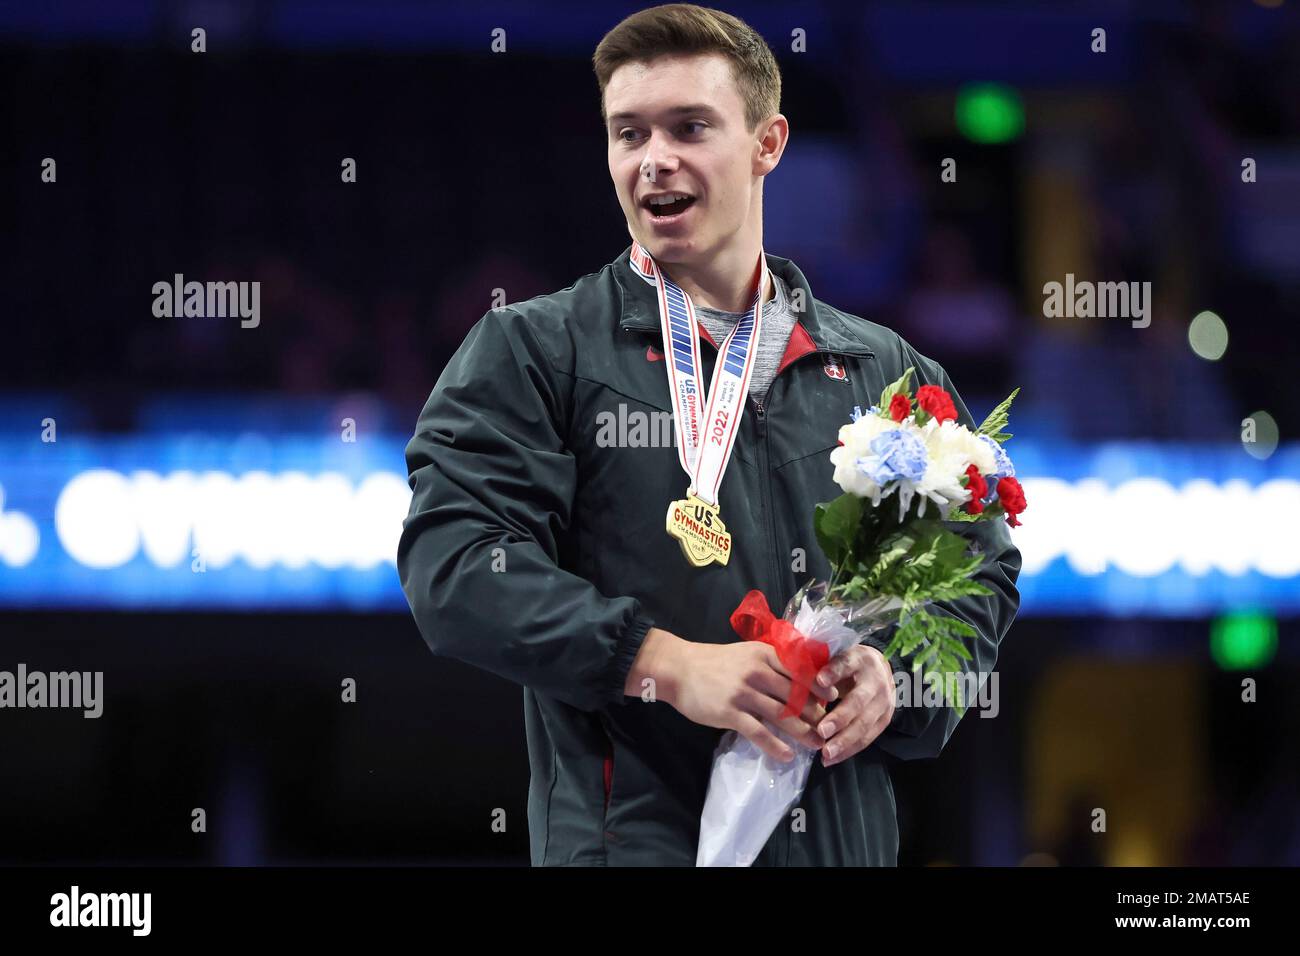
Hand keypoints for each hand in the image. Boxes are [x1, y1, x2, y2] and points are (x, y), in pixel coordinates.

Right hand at [650, 632, 837, 762]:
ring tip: (817, 744)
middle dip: (815, 713)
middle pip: (794, 695)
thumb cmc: (715, 662)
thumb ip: (771, 662)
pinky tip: (787, 755)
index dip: (818, 685)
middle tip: (829, 727)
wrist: (679, 669)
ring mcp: (743, 693)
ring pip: (781, 715)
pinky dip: (775, 746)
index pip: (799, 670)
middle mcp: (756, 671)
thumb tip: (800, 679)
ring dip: (802, 732)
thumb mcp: (746, 652)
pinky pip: (758, 732)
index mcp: (763, 654)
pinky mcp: (730, 713)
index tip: (833, 698)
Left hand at [813, 644, 895, 766]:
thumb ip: (818, 667)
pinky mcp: (884, 721)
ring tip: (826, 753)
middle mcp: (875, 681)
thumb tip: (793, 677)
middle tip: (822, 731)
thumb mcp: (836, 657)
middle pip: (858, 701)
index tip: (819, 680)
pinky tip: (830, 759)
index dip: (833, 672)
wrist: (883, 671)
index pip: (847, 663)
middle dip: (840, 718)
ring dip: (844, 741)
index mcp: (859, 660)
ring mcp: (883, 703)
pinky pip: (866, 739)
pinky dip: (848, 750)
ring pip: (864, 724)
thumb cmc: (847, 666)